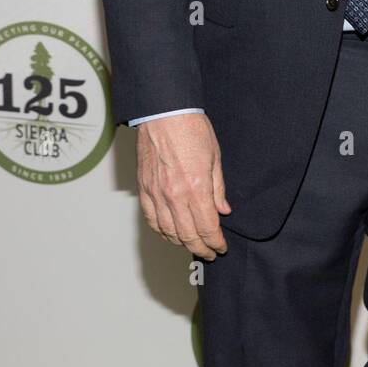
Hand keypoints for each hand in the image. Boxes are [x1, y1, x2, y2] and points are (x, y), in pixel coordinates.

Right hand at [136, 112, 230, 260]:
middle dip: (201, 248)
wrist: (164, 113)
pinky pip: (151, 220)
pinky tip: (170, 234)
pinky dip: (162, 232)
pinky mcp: (144, 189)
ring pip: (168, 232)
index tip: (221, 247)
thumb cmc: (192, 129)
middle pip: (187, 236)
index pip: (207, 228)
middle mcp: (175, 196)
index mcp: (196, 188)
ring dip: (181, 243)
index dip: (215, 242)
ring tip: (192, 245)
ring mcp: (156, 194)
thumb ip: (218, 188)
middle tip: (209, 253)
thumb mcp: (215, 157)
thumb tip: (223, 210)